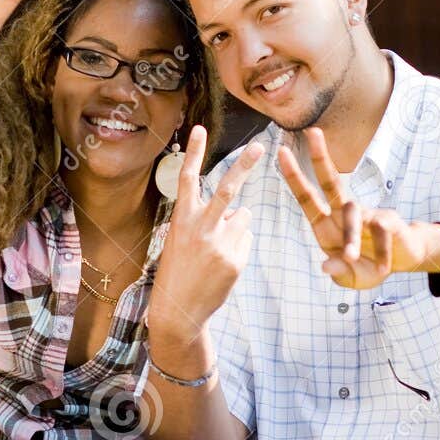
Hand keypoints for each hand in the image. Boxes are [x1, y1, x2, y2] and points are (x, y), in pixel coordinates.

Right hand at [150, 125, 264, 348]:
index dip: (193, 153)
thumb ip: (204, 221)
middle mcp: (200, 227)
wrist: (178, 310)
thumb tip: (236, 211)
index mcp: (182, 219)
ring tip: (218, 248)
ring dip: (237, 225)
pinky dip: (239, 247)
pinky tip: (222, 265)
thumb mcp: (181, 241)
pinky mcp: (234, 260)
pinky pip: (247, 240)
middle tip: (260, 146)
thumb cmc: (179, 272)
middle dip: (245, 165)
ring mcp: (219, 244)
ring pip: (243, 216)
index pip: (188, 179)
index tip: (199, 129)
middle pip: (227, 188)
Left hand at [278, 128, 439, 288]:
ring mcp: (366, 214)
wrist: (403, 261)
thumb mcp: (352, 278)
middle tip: (311, 131)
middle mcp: (343, 214)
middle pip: (331, 182)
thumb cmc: (369, 266)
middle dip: (321, 157)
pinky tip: (383, 264)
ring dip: (351, 237)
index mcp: (326, 226)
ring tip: (351, 258)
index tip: (281, 155)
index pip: (307, 198)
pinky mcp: (388, 219)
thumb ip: (339, 272)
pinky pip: (381, 231)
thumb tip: (326, 265)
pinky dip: (380, 250)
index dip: (294, 178)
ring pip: (354, 215)